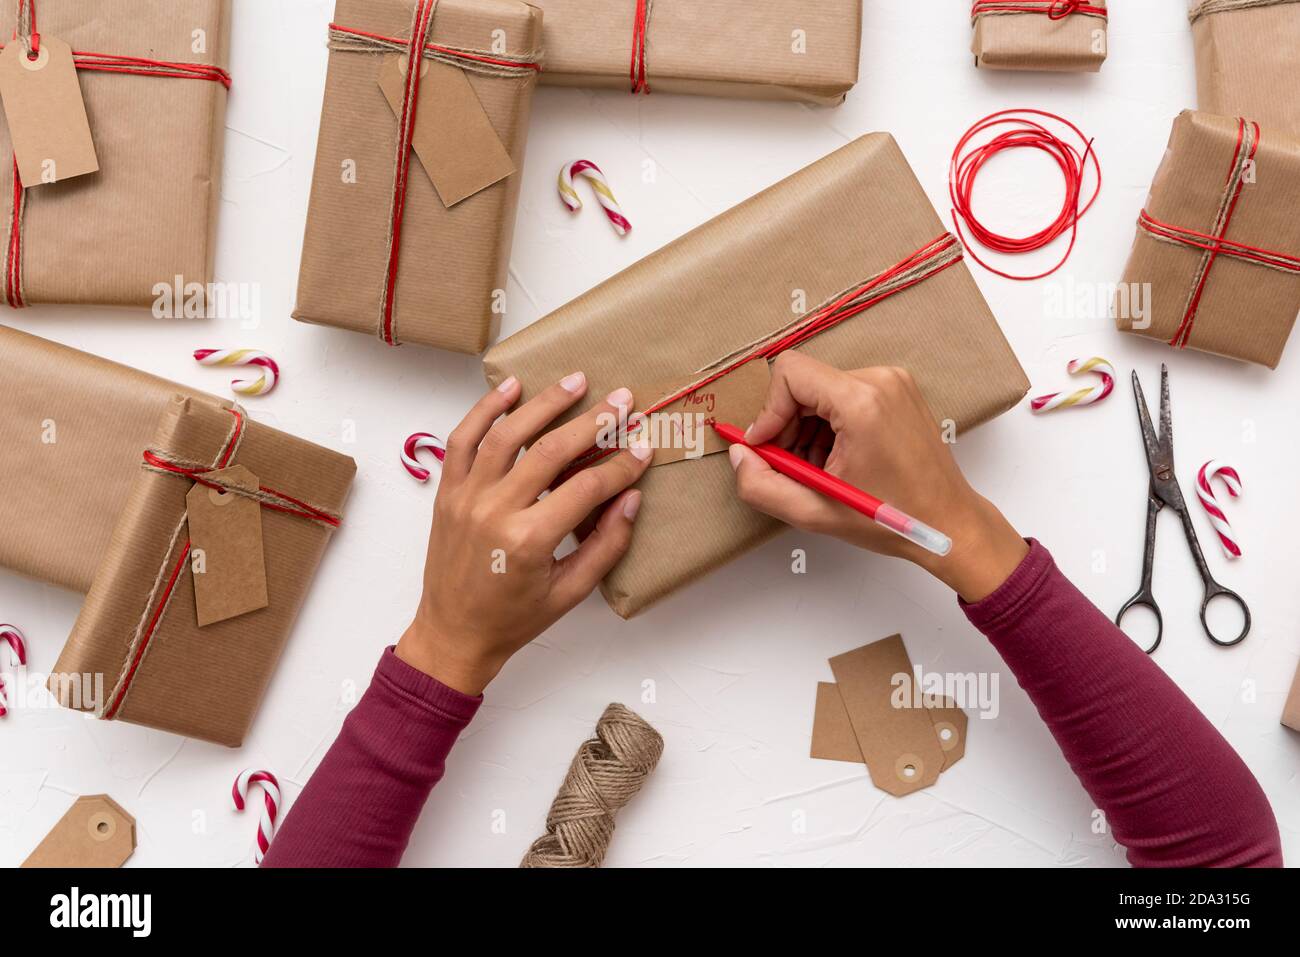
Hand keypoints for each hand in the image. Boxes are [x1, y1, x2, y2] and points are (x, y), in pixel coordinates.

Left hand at [397, 373, 651, 694]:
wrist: (453, 632)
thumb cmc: (513, 618)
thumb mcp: (570, 592)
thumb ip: (606, 545)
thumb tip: (632, 498)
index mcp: (528, 541)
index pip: (586, 488)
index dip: (620, 466)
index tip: (643, 449)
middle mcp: (495, 511)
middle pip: (550, 451)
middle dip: (592, 422)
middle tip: (622, 401)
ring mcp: (466, 497)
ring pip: (506, 434)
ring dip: (544, 403)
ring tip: (575, 381)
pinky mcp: (447, 492)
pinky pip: (462, 439)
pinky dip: (485, 409)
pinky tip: (512, 387)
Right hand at [731, 353, 1027, 601]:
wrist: (949, 522)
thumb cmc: (893, 519)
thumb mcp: (814, 512)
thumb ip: (762, 485)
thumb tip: (739, 454)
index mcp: (861, 403)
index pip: (791, 373)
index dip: (768, 411)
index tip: (766, 446)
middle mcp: (879, 380)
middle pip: (805, 382)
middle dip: (786, 424)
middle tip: (790, 465)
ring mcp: (892, 382)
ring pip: (822, 389)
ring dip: (807, 427)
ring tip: (818, 468)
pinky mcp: (898, 390)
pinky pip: (844, 393)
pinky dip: (829, 424)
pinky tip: (837, 459)